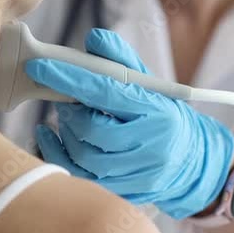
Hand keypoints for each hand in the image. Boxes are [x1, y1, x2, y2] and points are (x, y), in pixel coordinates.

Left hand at [25, 29, 233, 219]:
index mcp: (157, 113)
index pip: (107, 93)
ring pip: (83, 157)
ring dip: (64, 134)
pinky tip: (52, 139)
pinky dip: (58, 156)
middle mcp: (150, 146)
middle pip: (92, 130)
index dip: (70, 79)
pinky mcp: (125, 193)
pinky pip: (81, 178)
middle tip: (63, 100)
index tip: (40, 67)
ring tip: (66, 119)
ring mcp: (138, 175)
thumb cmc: (165, 116)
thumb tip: (94, 39)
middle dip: (69, 111)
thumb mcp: (152, 85)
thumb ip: (122, 61)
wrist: (193, 161)